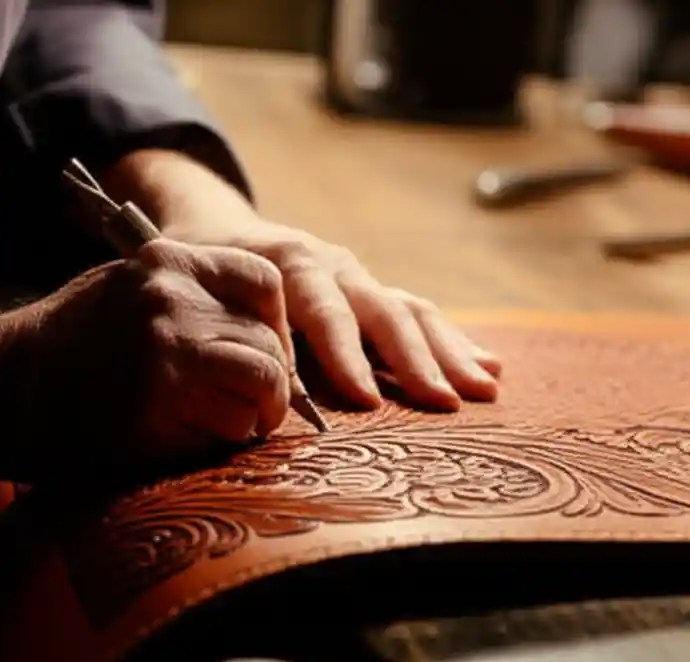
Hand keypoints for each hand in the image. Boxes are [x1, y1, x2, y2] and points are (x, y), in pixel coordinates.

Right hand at [0, 239, 294, 475]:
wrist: (1, 385)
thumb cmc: (70, 342)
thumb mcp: (128, 286)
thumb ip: (192, 294)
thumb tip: (266, 330)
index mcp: (167, 262)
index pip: (266, 280)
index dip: (277, 326)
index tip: (268, 354)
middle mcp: (172, 301)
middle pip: (268, 344)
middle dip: (274, 384)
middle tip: (257, 407)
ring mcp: (166, 354)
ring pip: (262, 384)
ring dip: (258, 415)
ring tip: (235, 425)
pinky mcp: (158, 408)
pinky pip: (229, 427)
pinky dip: (224, 440)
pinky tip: (192, 438)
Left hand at [164, 219, 501, 411]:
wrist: (217, 229)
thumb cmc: (201, 275)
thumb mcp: (199, 292)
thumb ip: (227, 330)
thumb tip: (247, 388)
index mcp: (290, 263)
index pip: (323, 311)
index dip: (343, 355)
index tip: (364, 399)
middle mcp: (335, 266)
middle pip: (384, 311)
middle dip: (415, 360)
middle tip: (443, 403)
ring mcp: (361, 279)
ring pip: (413, 312)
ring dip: (450, 353)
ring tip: (484, 390)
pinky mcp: (375, 294)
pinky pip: (422, 315)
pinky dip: (455, 343)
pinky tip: (490, 368)